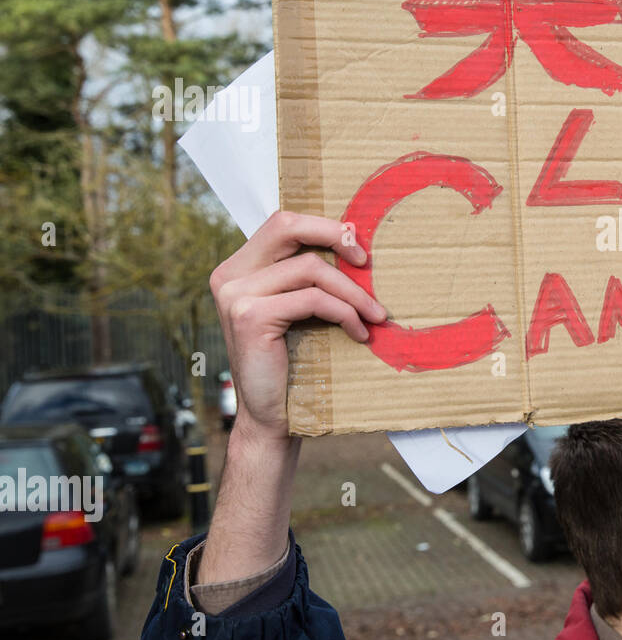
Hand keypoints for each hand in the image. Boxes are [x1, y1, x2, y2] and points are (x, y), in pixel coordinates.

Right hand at [209, 210, 386, 439]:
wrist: (270, 417)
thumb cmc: (292, 362)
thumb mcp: (298, 309)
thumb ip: (307, 277)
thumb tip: (354, 240)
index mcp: (238, 268)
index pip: (282, 223)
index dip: (323, 226)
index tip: (357, 247)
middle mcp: (230, 275)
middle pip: (287, 225)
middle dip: (334, 235)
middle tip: (367, 260)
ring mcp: (236, 294)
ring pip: (311, 268)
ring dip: (352, 291)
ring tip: (374, 315)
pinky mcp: (250, 316)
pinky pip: (313, 299)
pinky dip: (345, 313)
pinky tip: (359, 332)